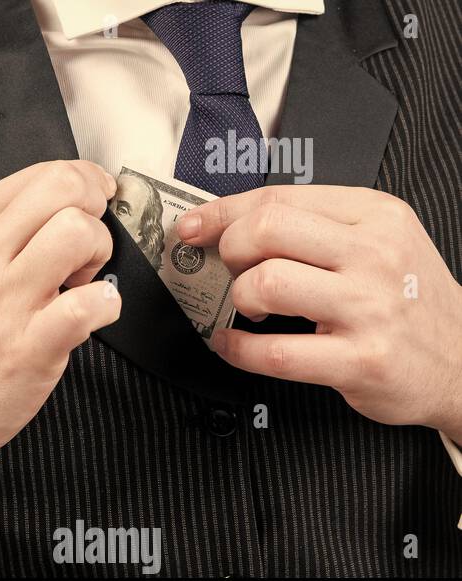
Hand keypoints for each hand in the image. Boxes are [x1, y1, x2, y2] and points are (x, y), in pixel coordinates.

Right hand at [0, 160, 119, 541]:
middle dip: (94, 210)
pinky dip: (106, 306)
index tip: (93, 198)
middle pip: (64, 189)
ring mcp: (3, 302)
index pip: (39, 174)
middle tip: (86, 245)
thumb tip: (50, 213)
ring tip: (79, 282)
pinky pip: (91, 304)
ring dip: (99, 254)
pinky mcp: (27, 348)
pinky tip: (88, 317)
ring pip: (80, 233)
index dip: (82, 181)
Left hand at [179, 186, 461, 440]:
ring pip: (267, 283)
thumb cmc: (409, 300)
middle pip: (267, 229)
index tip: (194, 227)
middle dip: (230, 250)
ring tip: (250, 308)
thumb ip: (316, 227)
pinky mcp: (360, 360)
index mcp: (375, 216)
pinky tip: (234, 344)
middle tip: (232, 270)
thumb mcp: (380, 242)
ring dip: (239, 298)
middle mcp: (375, 255)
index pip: (279, 198)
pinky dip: (237, 349)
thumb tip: (229, 223)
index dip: (222, 212)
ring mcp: (369, 308)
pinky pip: (273, 352)